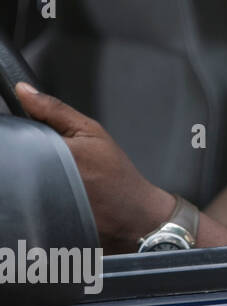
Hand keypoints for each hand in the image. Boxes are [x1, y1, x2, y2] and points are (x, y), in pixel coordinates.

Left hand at [14, 81, 173, 251]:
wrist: (133, 213)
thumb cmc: (117, 174)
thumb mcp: (91, 131)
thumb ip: (54, 110)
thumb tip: (23, 90)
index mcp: (53, 152)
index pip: (17, 134)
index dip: (24, 131)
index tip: (44, 136)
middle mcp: (40, 178)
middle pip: (14, 157)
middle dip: (27, 152)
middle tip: (58, 158)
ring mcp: (38, 200)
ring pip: (18, 176)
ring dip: (29, 171)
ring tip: (59, 175)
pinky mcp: (37, 216)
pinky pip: (25, 196)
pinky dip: (34, 190)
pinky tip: (56, 191)